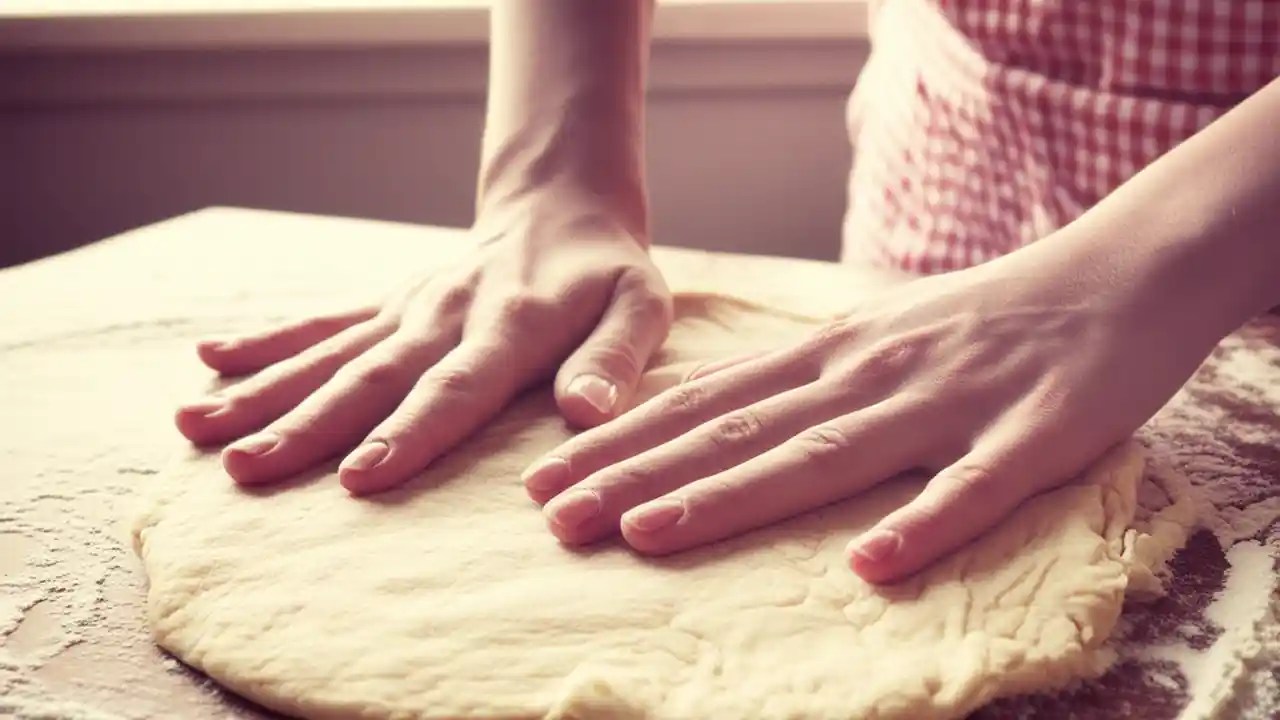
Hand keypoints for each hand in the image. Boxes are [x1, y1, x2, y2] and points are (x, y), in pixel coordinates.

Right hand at [175, 197, 671, 493]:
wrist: (560, 211)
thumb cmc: (607, 278)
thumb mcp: (639, 308)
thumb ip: (615, 359)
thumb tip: (588, 413)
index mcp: (512, 325)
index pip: (456, 386)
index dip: (410, 431)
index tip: (360, 475)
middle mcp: (446, 314)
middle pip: (373, 376)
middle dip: (309, 425)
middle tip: (247, 468)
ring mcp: (407, 307)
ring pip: (329, 352)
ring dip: (265, 391)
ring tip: (196, 424)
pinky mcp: (386, 303)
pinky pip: (320, 322)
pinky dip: (266, 342)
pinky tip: (209, 362)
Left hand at [522, 254, 1216, 582]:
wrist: (1114, 276)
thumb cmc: (981, 321)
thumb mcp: (871, 338)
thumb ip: (799, 383)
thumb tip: (712, 427)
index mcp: (830, 355)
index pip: (707, 403)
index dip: (622, 442)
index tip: (546, 478)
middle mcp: (867, 374)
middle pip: (737, 432)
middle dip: (638, 475)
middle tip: (553, 517)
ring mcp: (945, 403)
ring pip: (824, 454)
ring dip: (730, 495)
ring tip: (647, 533)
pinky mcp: (1029, 436)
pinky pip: (972, 487)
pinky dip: (922, 525)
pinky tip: (871, 567)